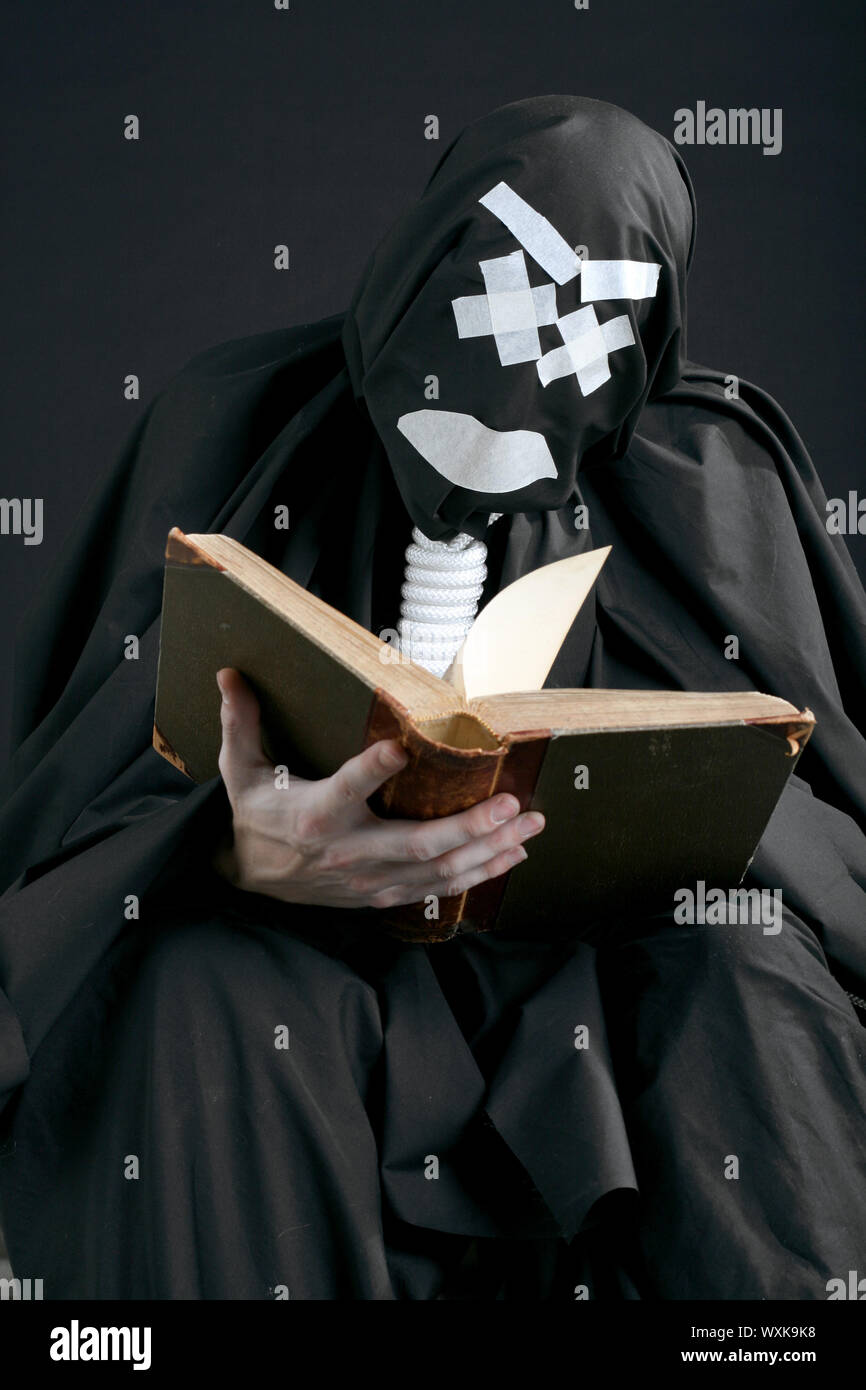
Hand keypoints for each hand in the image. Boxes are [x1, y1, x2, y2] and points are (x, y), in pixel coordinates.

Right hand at [212, 668, 544, 910]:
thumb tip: (229, 674)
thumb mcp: (238, 770)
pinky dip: (478, 874)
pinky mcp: (381, 894)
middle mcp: (348, 851)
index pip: (347, 788)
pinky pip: (437, 889)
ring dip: (489, 849)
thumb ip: (240, 722)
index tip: (401, 746)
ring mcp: (369, 879)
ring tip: (530, 826)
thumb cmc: (252, 814)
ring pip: (439, 870)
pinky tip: (512, 855)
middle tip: (512, 803)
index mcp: (314, 814)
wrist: (246, 879)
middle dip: (470, 825)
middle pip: (417, 842)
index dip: (373, 770)